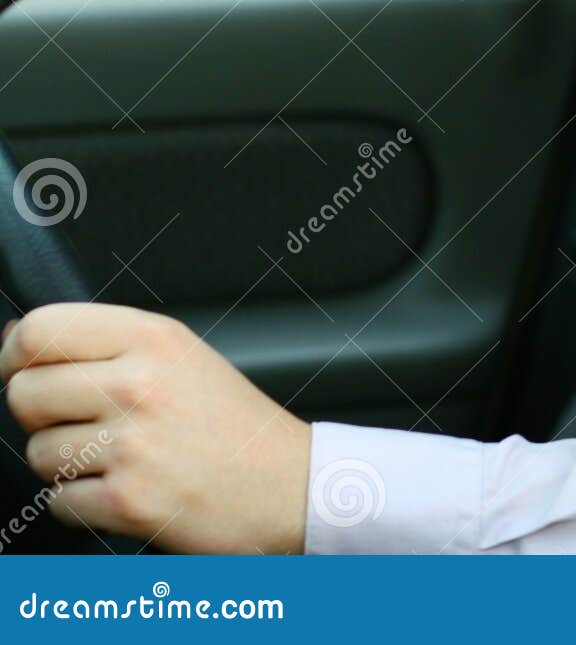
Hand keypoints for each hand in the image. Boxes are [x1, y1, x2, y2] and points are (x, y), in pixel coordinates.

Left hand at [0, 302, 309, 552]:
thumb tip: (18, 339)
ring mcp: (133, 444)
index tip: (23, 369)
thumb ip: (109, 343)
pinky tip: (126, 488)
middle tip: (80, 422)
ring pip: (36, 453)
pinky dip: (83, 504)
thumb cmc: (237, 426)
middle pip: (24, 392)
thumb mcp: (184, 357)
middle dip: (39, 415)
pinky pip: (57, 502)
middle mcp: (142, 384)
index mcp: (155, 339)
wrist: (290, 487)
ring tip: (117, 459)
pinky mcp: (128, 499)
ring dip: (64, 465)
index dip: (17, 353)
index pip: (40, 329)